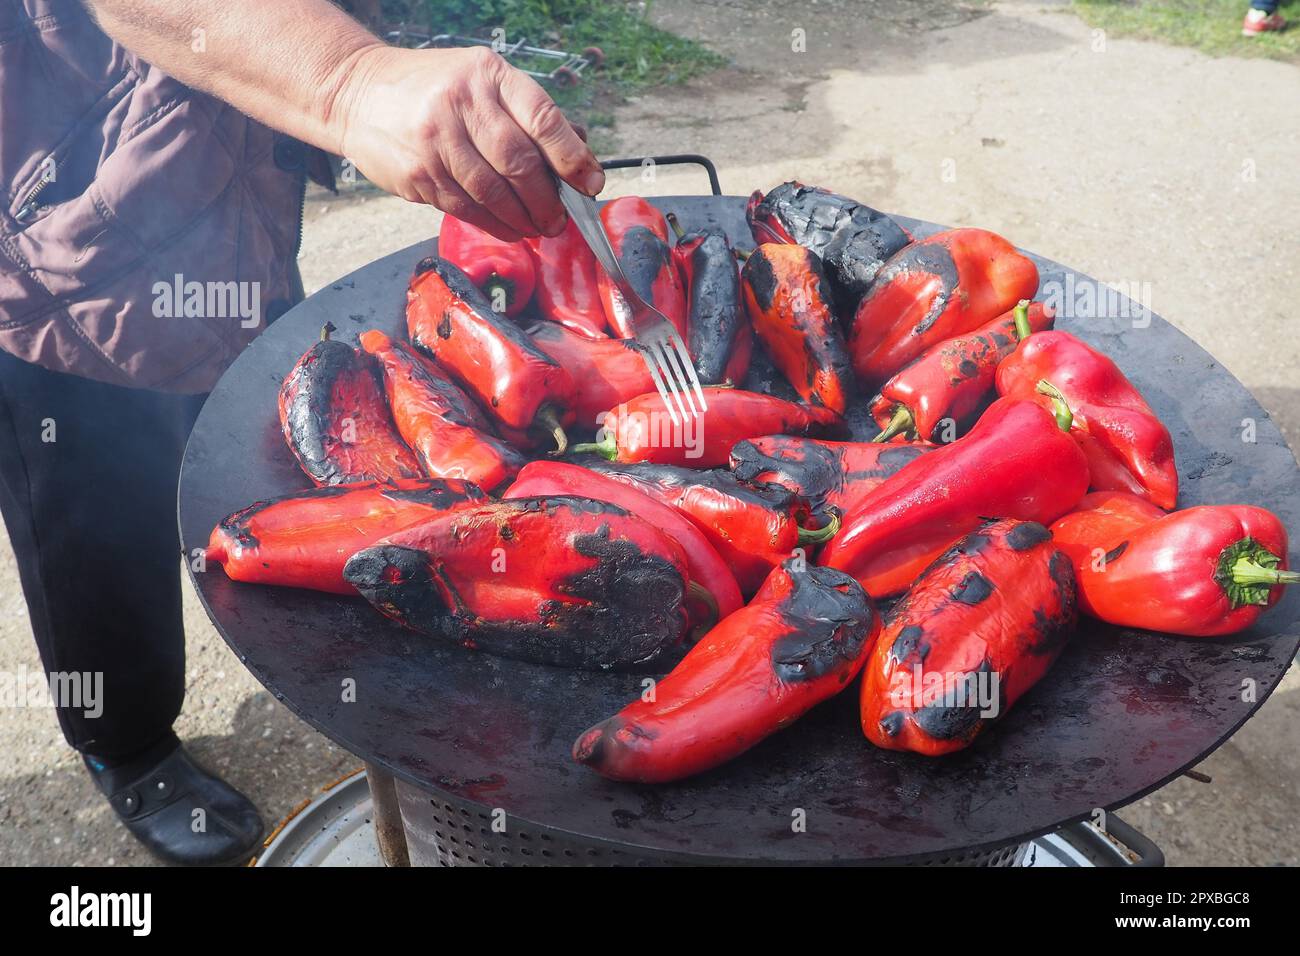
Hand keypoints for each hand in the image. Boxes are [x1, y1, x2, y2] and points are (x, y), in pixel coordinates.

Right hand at [332, 44, 603, 240]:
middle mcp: (461, 103)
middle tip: (559, 220)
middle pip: (519, 163)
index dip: (572, 157)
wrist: (358, 94)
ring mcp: (436, 139)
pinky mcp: (417, 172)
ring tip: (536, 228)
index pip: (542, 119)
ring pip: (492, 193)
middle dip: (547, 200)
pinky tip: (507, 228)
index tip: (590, 184)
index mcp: (488, 75)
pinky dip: (492, 224)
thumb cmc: (433, 89)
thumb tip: (577, 156)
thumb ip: (525, 114)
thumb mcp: (480, 80)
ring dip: (521, 219)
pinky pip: (464, 206)